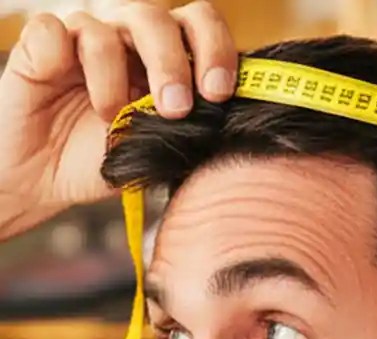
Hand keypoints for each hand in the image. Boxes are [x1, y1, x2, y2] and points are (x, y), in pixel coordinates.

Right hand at [0, 1, 235, 238]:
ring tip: (112, 117)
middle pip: (160, 19)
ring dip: (115, 78)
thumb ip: (193, 130)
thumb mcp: (159, 149)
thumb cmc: (107, 157)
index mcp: (171, 56)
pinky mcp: (42, 41)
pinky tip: (66, 88)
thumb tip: (230, 126)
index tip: (218, 93)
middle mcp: (132, 38)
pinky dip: (61, 59)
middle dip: (173, 65)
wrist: (45, 176)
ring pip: (109, 29)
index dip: (216, 51)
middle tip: (175, 109)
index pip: (202, 29)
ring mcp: (87, 35)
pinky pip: (53, 30)